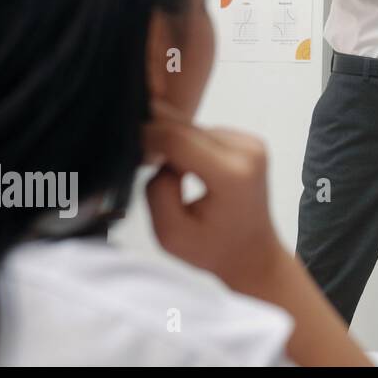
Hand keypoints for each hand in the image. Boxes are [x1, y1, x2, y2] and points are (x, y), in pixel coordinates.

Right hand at [142, 99, 286, 292]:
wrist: (253, 251)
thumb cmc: (212, 248)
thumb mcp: (170, 233)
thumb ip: (158, 190)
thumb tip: (156, 154)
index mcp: (232, 175)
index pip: (177, 140)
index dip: (145, 137)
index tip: (124, 149)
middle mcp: (247, 152)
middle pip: (184, 127)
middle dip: (154, 137)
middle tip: (137, 160)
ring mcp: (251, 143)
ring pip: (192, 127)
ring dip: (171, 143)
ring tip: (164, 172)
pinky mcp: (249, 141)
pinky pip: (204, 132)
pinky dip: (187, 144)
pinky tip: (183, 168)